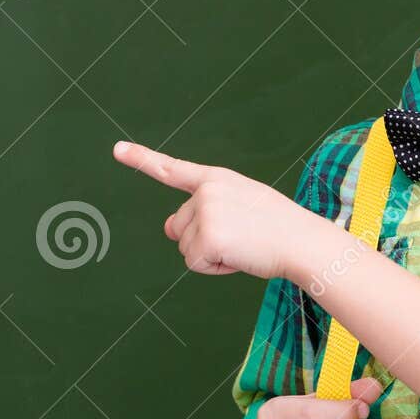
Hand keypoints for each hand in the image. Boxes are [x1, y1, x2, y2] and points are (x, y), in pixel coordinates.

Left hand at [112, 139, 320, 280]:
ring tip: (244, 245)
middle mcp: (206, 191)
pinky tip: (240, 256)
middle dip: (204, 240)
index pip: (172, 169)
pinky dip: (216, 268)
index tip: (117, 149)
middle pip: (179, 227)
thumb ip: (203, 212)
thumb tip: (168, 228)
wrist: (302, 241)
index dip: (142, 159)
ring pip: (186, 248)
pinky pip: (196, 263)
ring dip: (212, 255)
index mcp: (216, 178)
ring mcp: (206, 212)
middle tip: (241, 238)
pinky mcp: (207, 237)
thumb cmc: (278, 227)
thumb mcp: (239, 208)